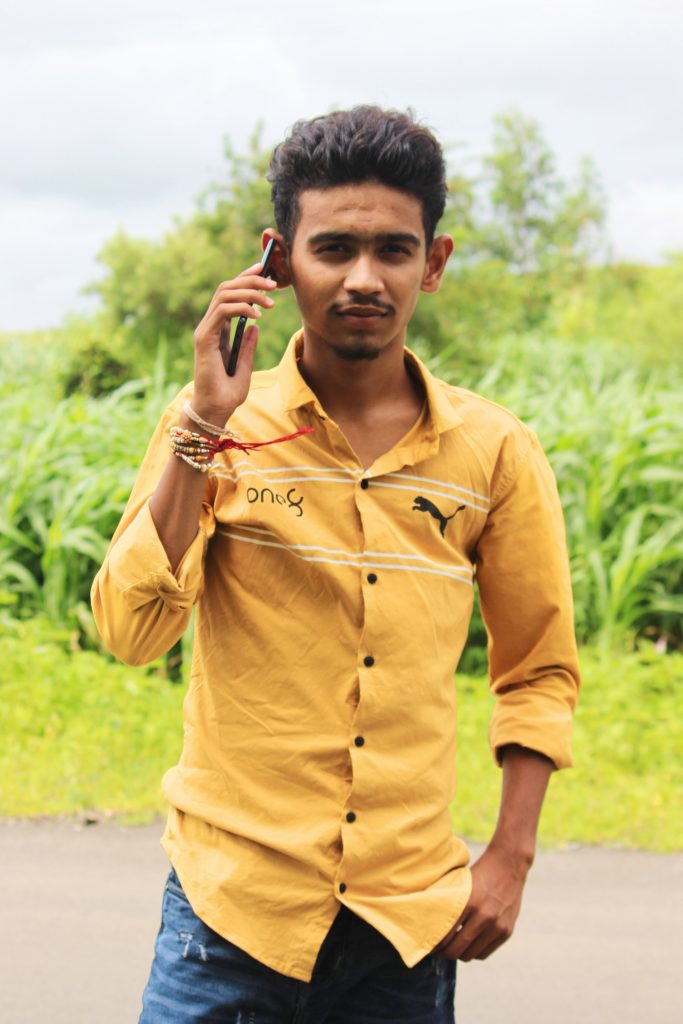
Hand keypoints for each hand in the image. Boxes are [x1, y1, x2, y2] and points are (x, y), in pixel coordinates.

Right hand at [191, 262, 277, 424]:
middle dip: (250, 279)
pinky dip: (241, 307)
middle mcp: (209, 327)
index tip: (264, 269)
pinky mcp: (204, 339)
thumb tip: (255, 326)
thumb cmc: (228, 394)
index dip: (245, 278)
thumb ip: (248, 345)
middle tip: (274, 283)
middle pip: (226, 288)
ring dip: (249, 291)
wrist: (215, 411)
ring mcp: (205, 331)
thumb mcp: (245, 366)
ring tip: (270, 299)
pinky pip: (222, 311)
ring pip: (224, 294)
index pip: (229, 294)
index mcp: (218, 330)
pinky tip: (258, 314)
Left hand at [433, 844, 530, 961]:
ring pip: (470, 954)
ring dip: (458, 954)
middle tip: (436, 950)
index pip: (445, 934)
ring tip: (450, 948)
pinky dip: (473, 952)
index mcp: (469, 902)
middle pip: (457, 949)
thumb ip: (448, 904)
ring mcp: (497, 926)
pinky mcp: (506, 932)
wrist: (509, 865)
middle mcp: (484, 916)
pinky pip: (484, 953)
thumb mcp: (460, 884)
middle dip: (443, 953)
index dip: (433, 944)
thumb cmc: (479, 873)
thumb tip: (428, 923)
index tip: (426, 945)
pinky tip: (467, 945)